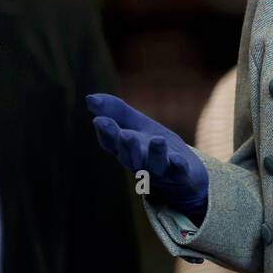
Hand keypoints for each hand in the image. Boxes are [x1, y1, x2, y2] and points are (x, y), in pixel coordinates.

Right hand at [86, 93, 208, 223]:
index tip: (99, 120)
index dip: (106, 132)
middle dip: (127, 146)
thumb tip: (89, 98)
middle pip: (130, 156)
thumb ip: (114, 110)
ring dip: (155, 154)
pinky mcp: (181, 174)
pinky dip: (178, 166)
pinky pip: (178, 172)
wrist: (184, 171)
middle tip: (125, 135)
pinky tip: (177, 159)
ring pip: (155, 164)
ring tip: (158, 140)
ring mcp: (161, 170)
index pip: (111, 142)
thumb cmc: (152, 145)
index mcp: (124, 149)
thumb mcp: (135, 124)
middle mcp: (140, 161)